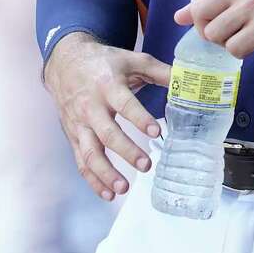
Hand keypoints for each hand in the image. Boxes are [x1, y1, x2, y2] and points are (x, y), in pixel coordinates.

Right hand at [43, 32, 169, 200]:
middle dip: (126, 151)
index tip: (156, 132)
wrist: (65, 62)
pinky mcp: (73, 135)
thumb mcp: (131, 59)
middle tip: (146, 165)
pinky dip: (93, 179)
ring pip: (90, 152)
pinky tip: (108, 193)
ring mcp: (80, 123)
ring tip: (124, 187)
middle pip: (107, 133)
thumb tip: (188, 79)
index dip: (139, 118)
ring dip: (106, 173)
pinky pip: (81, 161)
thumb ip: (159, 71)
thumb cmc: (103, 62)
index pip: (125, 104)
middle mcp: (91, 106)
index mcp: (108, 85)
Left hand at [174, 0, 253, 63]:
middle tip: (233, 33)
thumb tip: (178, 16)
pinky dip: (243, 53)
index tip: (226, 21)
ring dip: (229, 44)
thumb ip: (209, 4)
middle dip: (210, 33)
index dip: (205, 20)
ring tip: (249, 36)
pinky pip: (234, 49)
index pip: (196, 2)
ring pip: (215, 35)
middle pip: (200, 17)